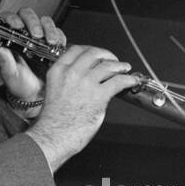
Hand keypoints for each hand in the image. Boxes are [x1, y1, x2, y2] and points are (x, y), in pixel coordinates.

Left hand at [0, 8, 65, 102]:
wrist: (34, 97)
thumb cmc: (18, 84)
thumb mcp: (8, 72)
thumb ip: (2, 57)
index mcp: (10, 38)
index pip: (9, 18)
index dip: (12, 18)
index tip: (16, 26)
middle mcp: (25, 34)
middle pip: (28, 15)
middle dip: (33, 22)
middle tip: (36, 35)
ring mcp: (40, 38)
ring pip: (45, 21)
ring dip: (49, 29)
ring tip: (50, 42)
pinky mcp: (53, 44)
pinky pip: (58, 34)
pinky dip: (60, 37)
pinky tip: (57, 46)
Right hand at [25, 45, 141, 170]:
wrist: (53, 136)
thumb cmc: (53, 121)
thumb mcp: (54, 91)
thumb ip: (68, 81)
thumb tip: (85, 78)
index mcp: (58, 71)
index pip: (77, 50)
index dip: (90, 50)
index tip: (97, 54)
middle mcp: (72, 73)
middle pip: (94, 53)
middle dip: (106, 55)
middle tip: (113, 59)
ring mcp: (86, 83)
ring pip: (108, 65)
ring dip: (119, 66)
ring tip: (125, 68)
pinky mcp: (99, 95)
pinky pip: (118, 81)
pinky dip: (128, 80)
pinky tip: (131, 81)